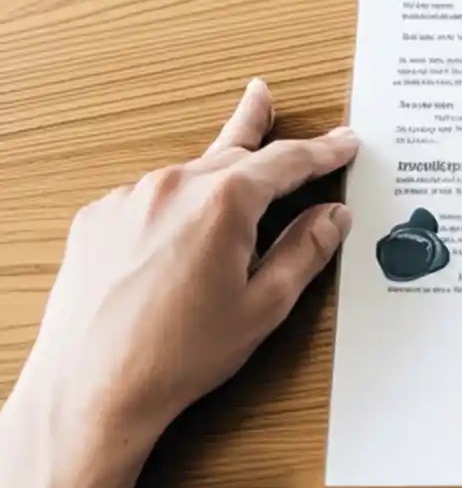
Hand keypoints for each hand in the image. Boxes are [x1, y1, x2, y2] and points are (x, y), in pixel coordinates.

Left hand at [19, 79, 358, 437]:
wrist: (91, 388)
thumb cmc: (177, 355)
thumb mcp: (264, 306)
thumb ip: (304, 251)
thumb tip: (332, 216)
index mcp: (223, 203)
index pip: (288, 160)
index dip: (323, 150)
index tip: (344, 142)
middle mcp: (173, 186)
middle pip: (233, 149)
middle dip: (259, 128)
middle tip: (267, 99)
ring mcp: (129, 198)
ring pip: (190, 173)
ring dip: (216, 176)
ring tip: (231, 173)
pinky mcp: (97, 218)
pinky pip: (150, 197)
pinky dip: (175, 204)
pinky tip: (181, 236)